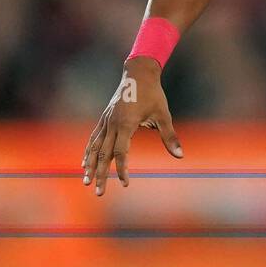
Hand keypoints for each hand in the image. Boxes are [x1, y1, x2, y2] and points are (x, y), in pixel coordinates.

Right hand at [82, 57, 182, 194]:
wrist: (138, 73)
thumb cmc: (153, 94)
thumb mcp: (164, 115)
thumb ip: (170, 136)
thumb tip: (180, 156)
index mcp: (126, 123)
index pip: (121, 152)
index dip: (122, 169)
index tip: (125, 183)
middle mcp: (112, 123)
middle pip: (103, 154)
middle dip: (100, 174)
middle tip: (99, 193)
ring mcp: (106, 120)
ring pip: (94, 147)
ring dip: (90, 165)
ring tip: (86, 181)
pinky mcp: (104, 118)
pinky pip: (93, 138)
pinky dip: (88, 152)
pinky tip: (84, 163)